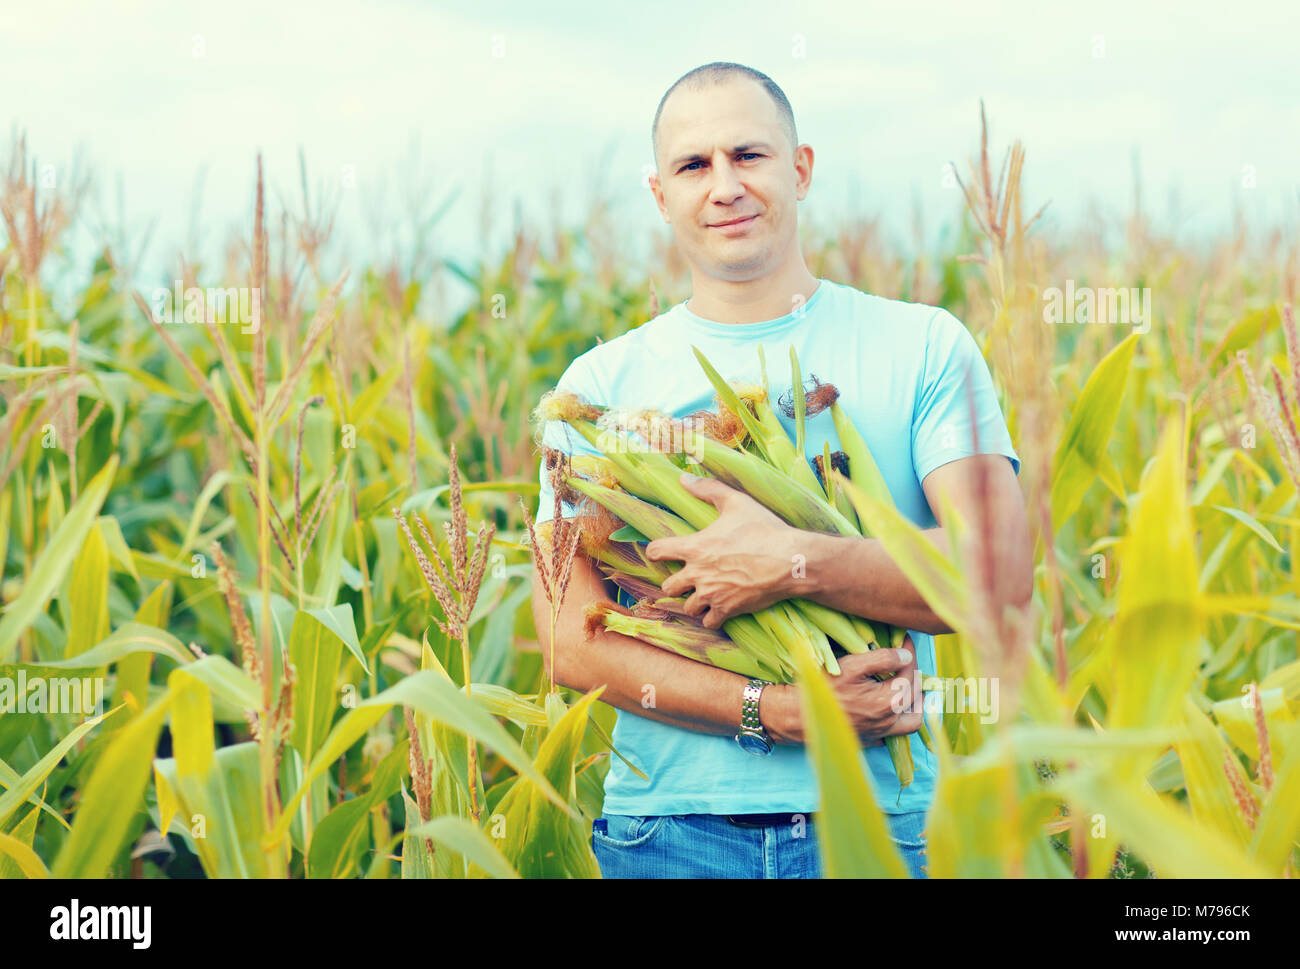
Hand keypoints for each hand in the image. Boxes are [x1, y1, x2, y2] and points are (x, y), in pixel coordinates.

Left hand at [645, 472, 800, 627]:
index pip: (656, 551)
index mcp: (695, 547)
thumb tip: (683, 478)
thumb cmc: (763, 529)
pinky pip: (708, 622)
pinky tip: (719, 609)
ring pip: (687, 607)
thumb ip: (708, 489)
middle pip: (668, 586)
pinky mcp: (727, 610)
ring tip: (705, 595)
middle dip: (675, 583)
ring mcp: (711, 594)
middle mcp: (698, 573)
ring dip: (694, 601)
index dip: (656, 550)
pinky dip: (711, 618)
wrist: (790, 560)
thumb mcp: (736, 502)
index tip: (662, 551)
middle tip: (687, 578)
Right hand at [761, 636, 923, 746]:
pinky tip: (888, 707)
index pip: (910, 673)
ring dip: (914, 704)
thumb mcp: (852, 665)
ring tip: (909, 689)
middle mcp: (888, 721)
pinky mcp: (868, 739)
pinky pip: (893, 733)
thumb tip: (905, 656)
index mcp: (887, 701)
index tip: (904, 639)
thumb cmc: (823, 688)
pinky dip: (897, 719)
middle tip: (905, 660)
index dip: (909, 653)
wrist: (797, 715)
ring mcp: (879, 733)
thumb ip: (882, 658)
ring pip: (911, 722)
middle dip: (914, 674)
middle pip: (915, 697)